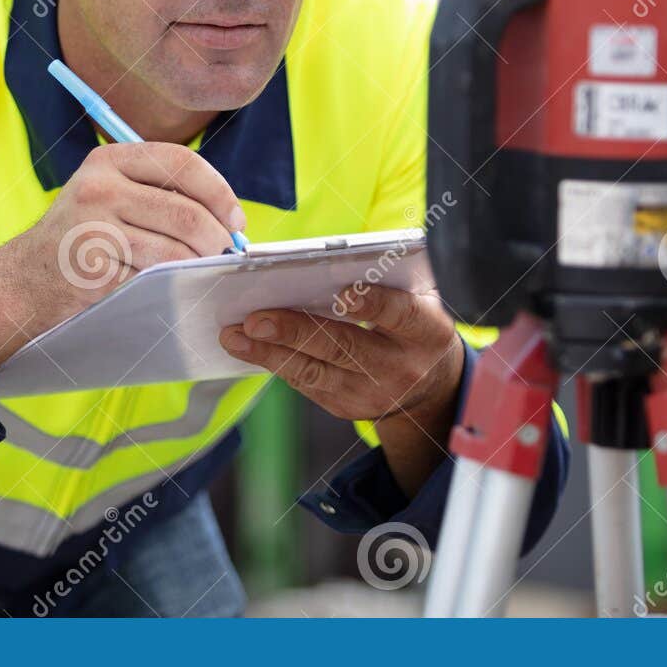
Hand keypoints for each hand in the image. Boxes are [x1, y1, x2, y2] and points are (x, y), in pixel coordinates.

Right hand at [0, 142, 245, 380]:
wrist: (25, 280)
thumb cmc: (82, 238)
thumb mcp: (109, 196)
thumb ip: (158, 192)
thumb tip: (228, 215)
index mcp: (109, 160)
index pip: (182, 162)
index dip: (219, 191)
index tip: (235, 218)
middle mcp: (100, 187)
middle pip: (187, 211)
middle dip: (218, 238)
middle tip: (227, 254)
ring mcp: (94, 228)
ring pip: (176, 249)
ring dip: (200, 264)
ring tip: (204, 270)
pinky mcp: (95, 268)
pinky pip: (155, 277)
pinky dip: (172, 284)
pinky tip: (170, 285)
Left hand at [219, 283, 465, 494]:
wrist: (431, 384)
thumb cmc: (415, 323)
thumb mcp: (420, 297)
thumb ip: (390, 279)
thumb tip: (334, 258)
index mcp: (425, 331)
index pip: (400, 314)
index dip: (373, 304)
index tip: (343, 293)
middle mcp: (400, 367)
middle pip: (343, 347)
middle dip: (295, 331)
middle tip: (256, 319)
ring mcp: (372, 393)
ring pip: (315, 371)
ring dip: (270, 352)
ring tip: (236, 335)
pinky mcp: (347, 407)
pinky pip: (306, 383)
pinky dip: (275, 362)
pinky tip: (249, 347)